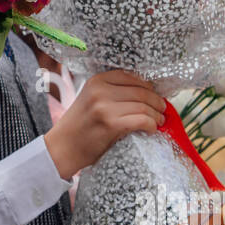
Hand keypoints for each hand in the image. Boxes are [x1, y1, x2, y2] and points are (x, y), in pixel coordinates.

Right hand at [44, 70, 165, 179]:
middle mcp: (101, 90)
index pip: (131, 77)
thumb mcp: (90, 99)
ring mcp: (106, 107)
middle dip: (156, 101)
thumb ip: (111, 93)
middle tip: (162, 109)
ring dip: (156, 115)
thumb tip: (144, 93)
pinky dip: (151, 125)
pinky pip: (142, 120)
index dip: (147, 86)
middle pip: (141, 91)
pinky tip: (151, 129)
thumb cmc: (79, 127)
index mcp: (96, 80)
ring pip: (144, 106)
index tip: (154, 95)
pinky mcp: (112, 124)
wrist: (62, 148)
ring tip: (159, 121)